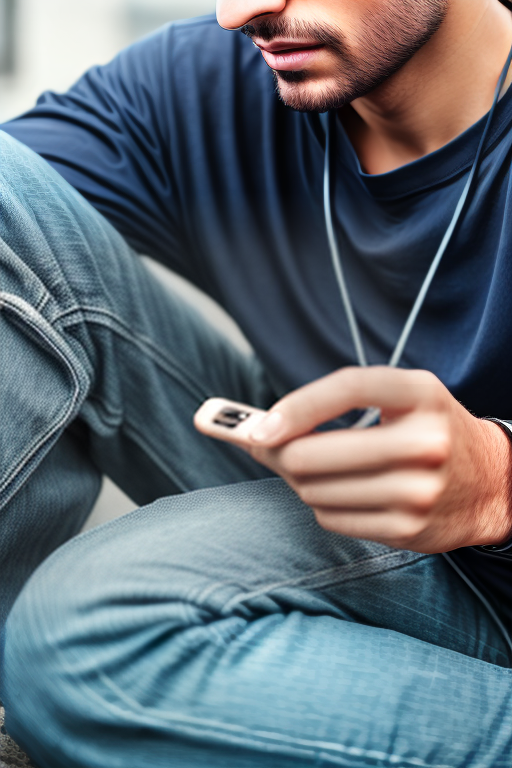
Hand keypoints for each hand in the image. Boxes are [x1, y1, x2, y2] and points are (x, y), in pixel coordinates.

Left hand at [243, 367, 511, 552]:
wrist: (489, 483)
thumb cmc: (427, 429)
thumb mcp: (399, 398)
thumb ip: (334, 402)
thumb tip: (257, 431)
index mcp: (421, 394)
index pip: (349, 388)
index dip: (295, 407)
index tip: (256, 428)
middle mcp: (425, 441)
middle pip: (310, 454)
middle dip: (279, 453)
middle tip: (269, 447)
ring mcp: (418, 490)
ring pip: (313, 490)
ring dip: (300, 481)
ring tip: (314, 469)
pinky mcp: (408, 529)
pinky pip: (331, 519)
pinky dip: (322, 505)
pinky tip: (340, 493)